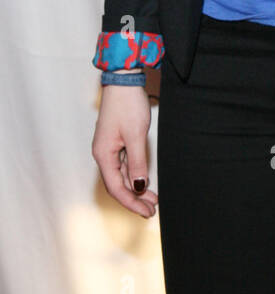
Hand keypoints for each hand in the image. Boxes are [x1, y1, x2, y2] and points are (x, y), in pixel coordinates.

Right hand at [92, 83, 157, 217]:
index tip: (147, 211)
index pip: (116, 188)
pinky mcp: (116, 142)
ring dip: (135, 188)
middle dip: (134, 199)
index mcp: (104, 155)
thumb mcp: (135, 135)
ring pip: (121, 176)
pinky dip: (134, 175)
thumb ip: (137, 162)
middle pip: (117, 184)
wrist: (123, 81)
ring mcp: (109, 148)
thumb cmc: (127, 105)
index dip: (131, 203)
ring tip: (152, 199)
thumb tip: (138, 186)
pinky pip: (123, 165)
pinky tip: (143, 181)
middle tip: (152, 210)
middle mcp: (103, 154)